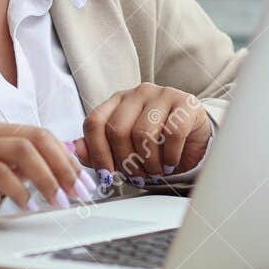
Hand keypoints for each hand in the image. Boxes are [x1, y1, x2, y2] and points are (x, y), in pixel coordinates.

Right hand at [0, 122, 94, 209]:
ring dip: (46, 177)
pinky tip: (28, 204)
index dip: (67, 158)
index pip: (40, 134)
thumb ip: (28, 167)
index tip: (84, 182)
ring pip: (21, 150)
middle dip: (62, 166)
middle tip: (78, 192)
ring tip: (58, 200)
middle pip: (35, 138)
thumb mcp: (0, 171)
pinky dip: (19, 190)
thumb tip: (70, 170)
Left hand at [75, 83, 212, 185]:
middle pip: (117, 130)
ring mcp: (163, 94)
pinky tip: (170, 162)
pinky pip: (172, 133)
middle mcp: (138, 93)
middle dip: (125, 161)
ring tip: (154, 170)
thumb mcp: (123, 148)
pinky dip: (169, 156)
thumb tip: (72, 150)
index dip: (97, 152)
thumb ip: (97, 148)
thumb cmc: (156, 144)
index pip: (94, 122)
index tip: (106, 174)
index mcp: (117, 101)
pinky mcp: (186, 104)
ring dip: (148, 162)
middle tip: (136, 176)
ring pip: (143, 133)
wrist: (195, 138)